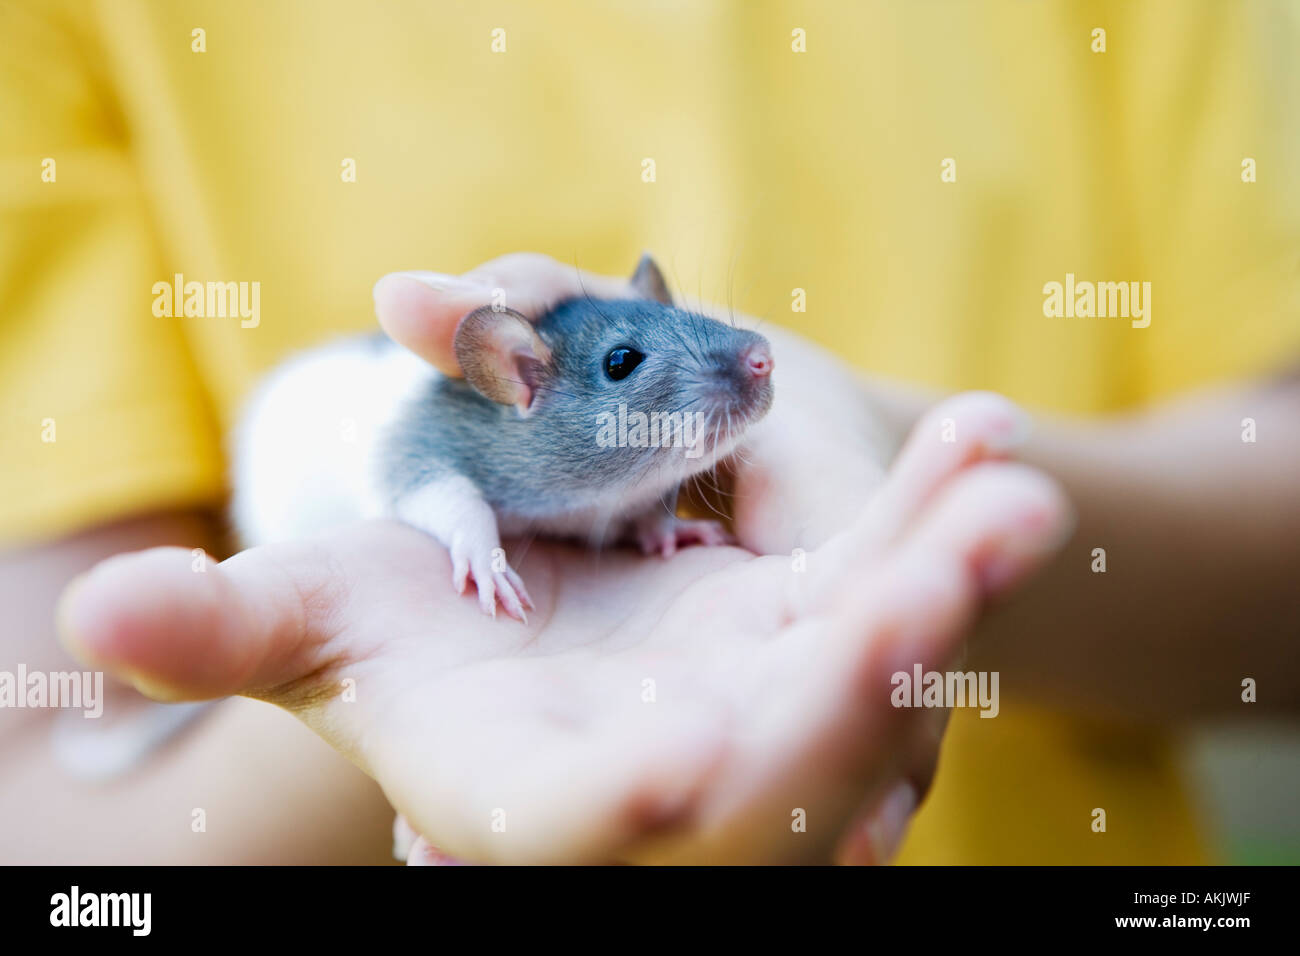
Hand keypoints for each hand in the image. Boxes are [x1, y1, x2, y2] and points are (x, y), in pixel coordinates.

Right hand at [58, 257, 1069, 863]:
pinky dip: (934, 509)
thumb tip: (94, 616)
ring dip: (941, 584)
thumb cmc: (413, 638)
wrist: (532, 628)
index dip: (624, 801)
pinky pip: (885, 576)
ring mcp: (760, 703)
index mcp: (538, 785)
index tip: (676, 764)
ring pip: (867, 671)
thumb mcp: (329, 625)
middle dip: (856, 685)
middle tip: (936, 588)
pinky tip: (986, 439)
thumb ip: (236, 628)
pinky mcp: (811, 633)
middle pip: (776, 759)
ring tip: (1009, 496)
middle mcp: (671, 767)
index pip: (586, 820)